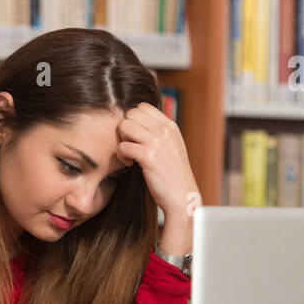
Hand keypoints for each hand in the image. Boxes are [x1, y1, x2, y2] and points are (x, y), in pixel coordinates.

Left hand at [116, 102, 199, 254]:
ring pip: (125, 126)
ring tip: (129, 154)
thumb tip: (139, 122)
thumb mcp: (171, 147)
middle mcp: (164, 130)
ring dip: (122, 140)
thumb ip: (159, 133)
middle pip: (131, 113)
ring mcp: (157, 142)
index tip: (136, 136)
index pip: (143, 106)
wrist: (182, 196)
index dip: (134, 119)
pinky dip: (122, 156)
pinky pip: (123, 146)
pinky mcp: (148, 156)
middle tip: (130, 145)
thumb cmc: (173, 174)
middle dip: (125, 129)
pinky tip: (130, 164)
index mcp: (170, 126)